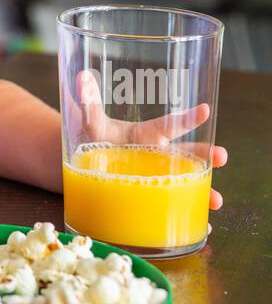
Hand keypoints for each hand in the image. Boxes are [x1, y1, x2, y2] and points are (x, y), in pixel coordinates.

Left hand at [67, 69, 226, 233]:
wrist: (81, 165)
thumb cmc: (92, 138)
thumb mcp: (89, 121)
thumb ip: (88, 102)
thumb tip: (82, 77)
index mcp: (147, 134)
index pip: (170, 124)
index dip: (187, 118)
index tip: (206, 110)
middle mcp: (158, 155)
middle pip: (186, 154)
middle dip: (206, 155)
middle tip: (222, 156)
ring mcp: (157, 177)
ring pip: (187, 182)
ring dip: (204, 191)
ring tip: (216, 201)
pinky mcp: (153, 196)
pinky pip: (176, 206)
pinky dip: (190, 217)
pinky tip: (203, 226)